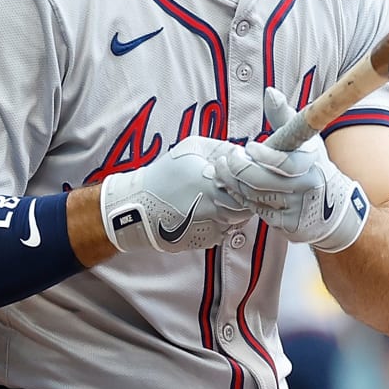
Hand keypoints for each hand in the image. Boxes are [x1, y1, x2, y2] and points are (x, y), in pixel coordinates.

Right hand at [98, 136, 251, 253]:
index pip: (249, 185)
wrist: (139, 207)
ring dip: (233, 207)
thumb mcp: (191, 148)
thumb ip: (222, 148)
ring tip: (216, 195)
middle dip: (243, 194)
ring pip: (238, 219)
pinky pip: (224, 230)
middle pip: (247, 204)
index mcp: (212, 184)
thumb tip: (245, 153)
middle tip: (230, 184)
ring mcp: (211, 228)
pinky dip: (221, 221)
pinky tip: (207, 210)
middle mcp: (214, 209)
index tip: (236, 172)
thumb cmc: (163, 175)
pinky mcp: (206, 240)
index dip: (246, 178)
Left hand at [215, 89, 369, 252]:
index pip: (284, 162)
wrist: (335, 210)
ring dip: (232, 183)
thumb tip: (269, 93)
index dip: (263, 155)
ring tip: (221, 169)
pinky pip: (255, 211)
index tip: (248, 146)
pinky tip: (230, 186)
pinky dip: (239, 198)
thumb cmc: (315, 166)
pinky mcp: (287, 225)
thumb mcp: (306, 140)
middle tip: (228, 158)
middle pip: (262, 181)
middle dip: (238, 169)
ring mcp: (296, 210)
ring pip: (254, 196)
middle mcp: (306, 188)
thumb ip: (285, 116)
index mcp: (312, 164)